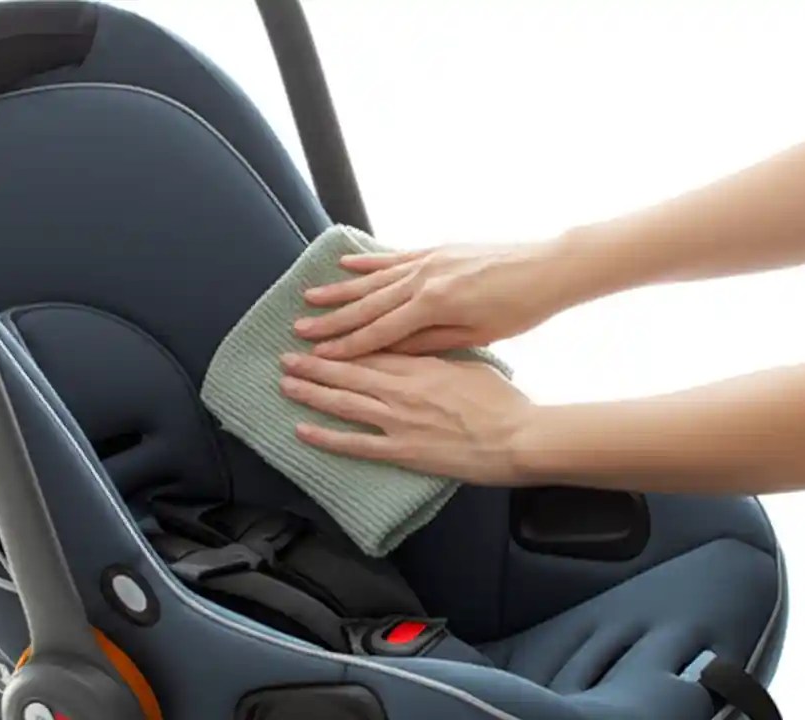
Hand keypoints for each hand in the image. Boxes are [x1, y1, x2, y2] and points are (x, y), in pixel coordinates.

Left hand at [279, 352, 533, 485]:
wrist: (519, 437)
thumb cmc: (502, 402)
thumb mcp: (468, 364)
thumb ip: (436, 356)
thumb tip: (419, 347)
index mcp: (420, 365)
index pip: (369, 350)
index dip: (339, 345)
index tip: (317, 340)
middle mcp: (402, 389)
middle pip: (348, 372)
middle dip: (313, 365)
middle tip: (285, 358)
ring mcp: (399, 420)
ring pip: (344, 402)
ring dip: (311, 392)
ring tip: (285, 384)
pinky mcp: (403, 451)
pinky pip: (356, 444)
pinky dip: (326, 437)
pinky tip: (302, 430)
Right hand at [294, 242, 567, 358]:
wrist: (549, 268)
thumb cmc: (520, 309)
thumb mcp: (476, 335)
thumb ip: (430, 341)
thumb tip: (390, 350)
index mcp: (434, 305)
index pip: (380, 331)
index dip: (347, 345)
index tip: (319, 355)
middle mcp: (424, 278)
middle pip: (368, 304)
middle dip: (332, 319)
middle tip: (300, 330)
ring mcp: (429, 260)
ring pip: (374, 279)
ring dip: (340, 289)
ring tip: (310, 296)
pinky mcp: (438, 249)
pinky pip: (394, 257)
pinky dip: (369, 262)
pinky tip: (345, 264)